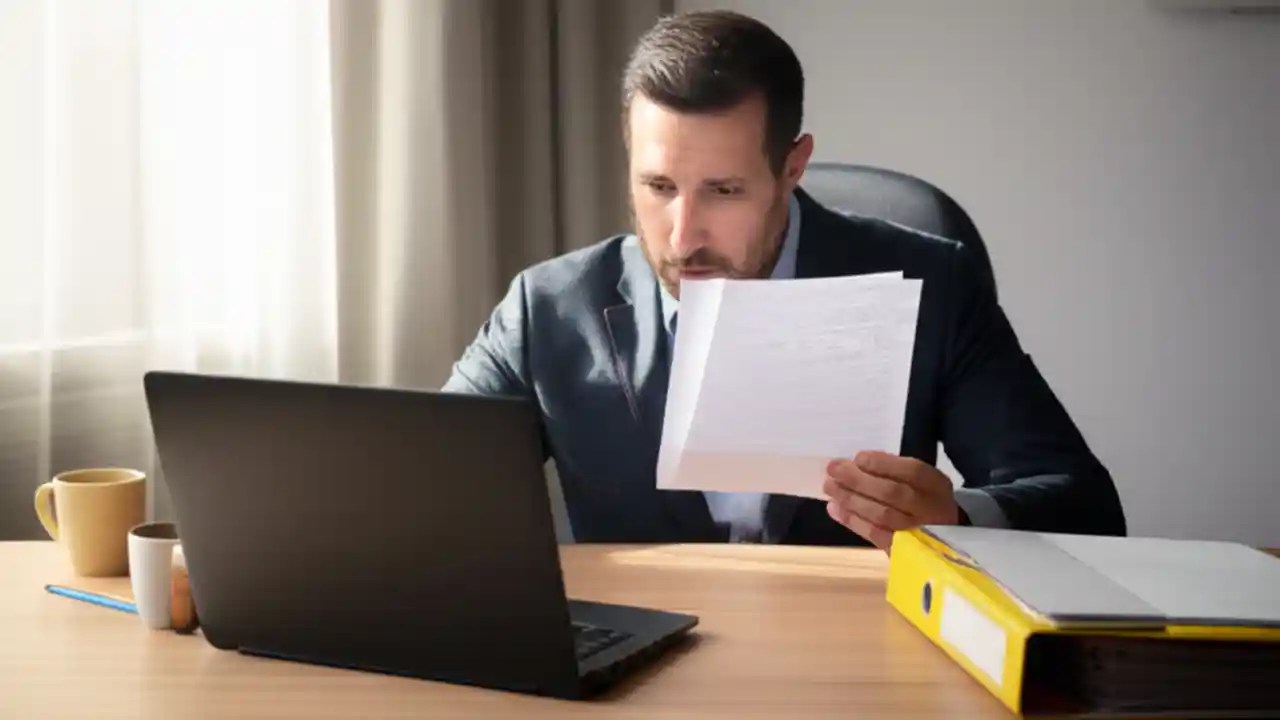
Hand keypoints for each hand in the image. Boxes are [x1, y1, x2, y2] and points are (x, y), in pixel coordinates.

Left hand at [823, 451, 959, 552]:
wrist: (943, 545)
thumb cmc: (924, 504)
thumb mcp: (920, 484)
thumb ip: (895, 472)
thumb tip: (857, 464)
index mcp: (937, 486)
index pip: (912, 471)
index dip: (882, 463)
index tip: (857, 457)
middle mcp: (932, 510)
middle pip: (892, 493)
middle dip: (858, 479)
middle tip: (833, 470)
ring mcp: (918, 534)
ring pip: (882, 515)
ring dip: (851, 499)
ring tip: (830, 487)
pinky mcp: (903, 553)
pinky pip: (875, 535)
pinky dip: (853, 521)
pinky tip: (835, 509)